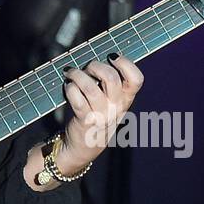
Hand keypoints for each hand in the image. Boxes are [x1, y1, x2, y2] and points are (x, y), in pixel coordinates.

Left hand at [55, 54, 143, 173]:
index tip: (112, 56)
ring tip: (71, 73)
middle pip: (111, 78)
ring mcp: (101, 115)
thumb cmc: (98, 115)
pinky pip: (76, 98)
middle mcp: (116, 107)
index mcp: (126, 99)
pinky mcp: (85, 120)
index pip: (136, 79)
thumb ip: (111, 84)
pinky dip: (70, 88)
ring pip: (90, 87)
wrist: (86, 146)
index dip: (125, 63)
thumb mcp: (112, 103)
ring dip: (77, 75)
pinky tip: (68, 86)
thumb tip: (99, 57)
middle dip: (95, 66)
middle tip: (87, 68)